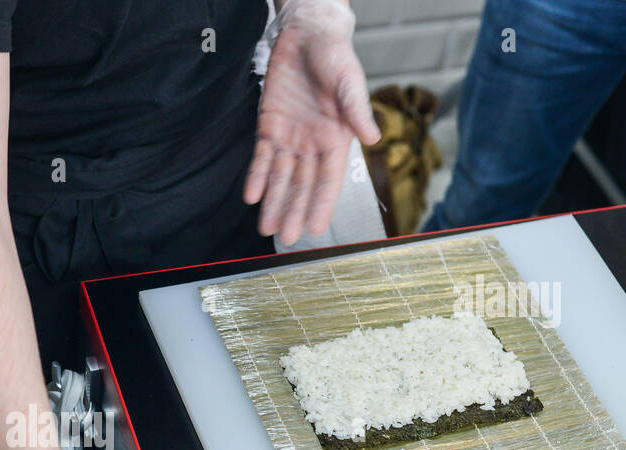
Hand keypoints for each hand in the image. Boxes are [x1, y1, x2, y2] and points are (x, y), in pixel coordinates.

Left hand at [244, 0, 380, 243]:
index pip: (329, 179)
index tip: (317, 229)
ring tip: (266, 227)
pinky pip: (262, 158)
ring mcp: (290, 138)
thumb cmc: (335, 56)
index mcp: (337, 139)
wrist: (307, 34)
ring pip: (281, 178)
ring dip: (274, 202)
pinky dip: (257, 177)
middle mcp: (313, 144)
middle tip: (286, 238)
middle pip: (302, 185)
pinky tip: (251, 197)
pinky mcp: (270, 128)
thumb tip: (374, 138)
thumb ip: (357, 111)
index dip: (322, 204)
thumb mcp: (349, 81)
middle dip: (294, 211)